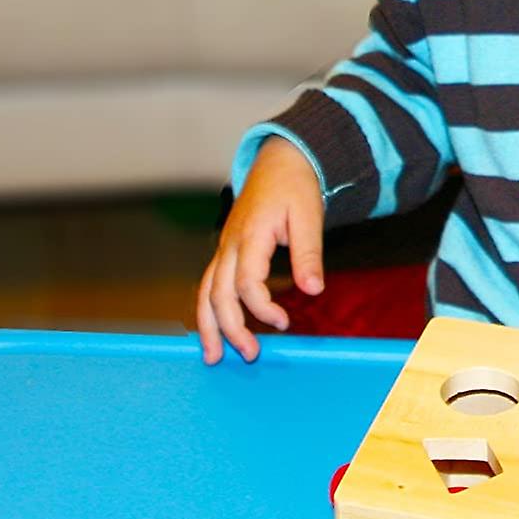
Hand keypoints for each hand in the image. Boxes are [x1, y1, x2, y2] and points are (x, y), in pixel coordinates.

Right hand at [195, 137, 324, 364]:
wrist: (280, 161)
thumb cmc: (295, 186)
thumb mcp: (309, 216)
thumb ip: (309, 254)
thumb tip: (313, 290)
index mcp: (250, 235)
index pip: (245, 282)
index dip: (261, 307)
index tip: (284, 322)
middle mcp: (230, 244)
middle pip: (217, 293)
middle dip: (230, 328)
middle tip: (251, 354)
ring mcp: (224, 248)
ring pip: (205, 291)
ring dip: (208, 325)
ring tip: (213, 357)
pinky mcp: (226, 251)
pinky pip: (209, 284)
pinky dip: (208, 310)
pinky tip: (215, 332)